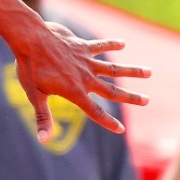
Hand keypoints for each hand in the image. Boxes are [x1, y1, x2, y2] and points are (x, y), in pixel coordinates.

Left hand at [10, 20, 150, 138]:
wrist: (31, 39)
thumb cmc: (30, 68)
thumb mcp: (34, 95)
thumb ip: (43, 117)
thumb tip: (44, 140)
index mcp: (74, 92)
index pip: (95, 111)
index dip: (107, 122)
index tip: (120, 130)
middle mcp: (85, 78)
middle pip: (113, 91)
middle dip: (131, 97)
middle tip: (147, 100)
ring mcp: (86, 61)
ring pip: (114, 68)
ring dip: (132, 70)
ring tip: (150, 72)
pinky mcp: (82, 46)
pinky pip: (101, 45)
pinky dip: (112, 44)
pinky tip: (123, 44)